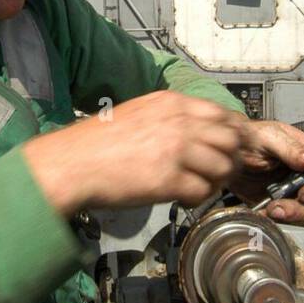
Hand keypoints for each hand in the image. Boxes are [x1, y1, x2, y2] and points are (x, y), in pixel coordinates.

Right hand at [22, 91, 243, 215]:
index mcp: (171, 103)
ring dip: (216, 181)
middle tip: (220, 172)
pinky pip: (203, 191)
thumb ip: (170, 117)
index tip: (230, 148)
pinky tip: (184, 199)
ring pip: (223, 167)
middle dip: (230, 159)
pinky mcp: (168, 179)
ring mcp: (175, 150)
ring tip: (200, 187)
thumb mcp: (139, 112)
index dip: (232, 134)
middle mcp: (178, 123)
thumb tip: (199, 130)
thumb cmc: (98, 142)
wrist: (72, 163)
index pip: (222, 114)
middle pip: (230, 140)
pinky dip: (198, 199)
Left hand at [226, 118, 303, 223]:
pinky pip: (287, 219)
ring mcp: (294, 192)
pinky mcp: (281, 205)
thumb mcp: (269, 137)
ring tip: (273, 207)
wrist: (228, 154)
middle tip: (292, 201)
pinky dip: (277, 220)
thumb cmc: (250, 139)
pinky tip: (264, 211)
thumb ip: (292, 148)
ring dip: (293, 215)